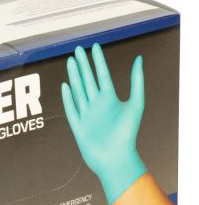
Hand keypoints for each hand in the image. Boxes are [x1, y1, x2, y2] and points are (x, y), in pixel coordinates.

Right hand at [61, 43, 146, 204]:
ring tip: (70, 62)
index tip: (94, 47)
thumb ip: (136, 81)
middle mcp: (97, 105)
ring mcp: (86, 115)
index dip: (98, 61)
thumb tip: (139, 59)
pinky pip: (71, 109)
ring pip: (78, 91)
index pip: (102, 75)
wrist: (115, 158)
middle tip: (77, 49)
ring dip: (74, 76)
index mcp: (110, 99)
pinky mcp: (78, 126)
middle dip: (83, 65)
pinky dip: (67, 98)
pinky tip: (65, 86)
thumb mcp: (136, 104)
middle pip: (87, 80)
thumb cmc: (127, 133)